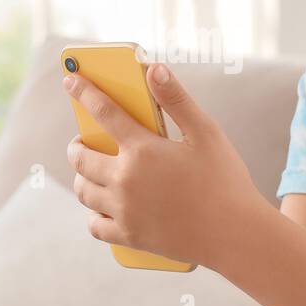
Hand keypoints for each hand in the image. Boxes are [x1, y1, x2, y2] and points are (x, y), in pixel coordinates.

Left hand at [62, 62, 267, 270]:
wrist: (235, 235)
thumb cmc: (225, 180)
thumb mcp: (207, 133)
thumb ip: (177, 100)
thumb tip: (154, 70)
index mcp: (143, 149)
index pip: (103, 111)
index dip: (83, 92)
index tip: (70, 80)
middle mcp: (125, 179)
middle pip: (81, 157)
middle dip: (76, 146)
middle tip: (81, 143)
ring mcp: (124, 210)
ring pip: (83, 191)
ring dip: (81, 177)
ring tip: (91, 173)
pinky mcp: (129, 236)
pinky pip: (95, 225)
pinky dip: (93, 215)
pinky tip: (101, 208)